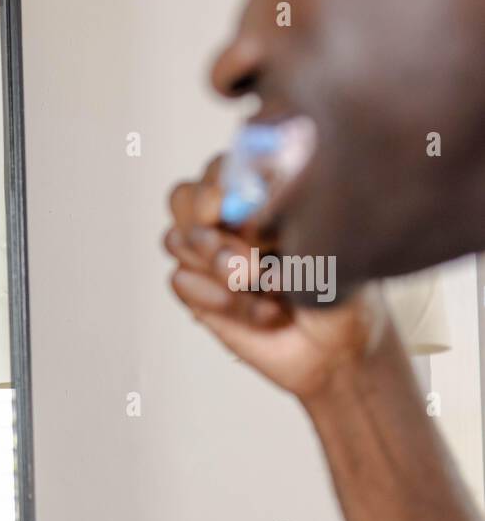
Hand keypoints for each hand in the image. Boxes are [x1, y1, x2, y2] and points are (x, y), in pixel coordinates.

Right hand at [164, 156, 387, 401]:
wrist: (337, 354)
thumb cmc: (344, 294)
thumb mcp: (329, 248)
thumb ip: (286, 220)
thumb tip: (245, 207)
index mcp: (267, 194)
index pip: (223, 166)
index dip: (218, 183)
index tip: (226, 207)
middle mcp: (233, 219)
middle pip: (183, 196)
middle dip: (207, 228)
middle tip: (244, 262)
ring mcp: (211, 255)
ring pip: (177, 239)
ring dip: (216, 266)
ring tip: (258, 286)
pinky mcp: (199, 292)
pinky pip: (180, 280)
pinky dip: (215, 298)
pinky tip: (258, 313)